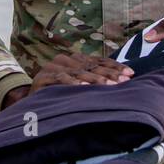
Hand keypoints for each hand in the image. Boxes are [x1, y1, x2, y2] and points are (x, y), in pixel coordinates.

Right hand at [1, 54, 133, 108]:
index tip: (130, 74)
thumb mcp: (81, 87)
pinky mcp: (43, 77)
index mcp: (76, 59)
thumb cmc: (61, 96)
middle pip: (91, 66)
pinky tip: (84, 88)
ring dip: (95, 79)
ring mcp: (53, 67)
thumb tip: (125, 82)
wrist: (32, 104)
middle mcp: (65, 59)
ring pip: (78, 72)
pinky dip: (72, 83)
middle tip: (123, 81)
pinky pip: (60, 79)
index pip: (99, 61)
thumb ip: (97, 81)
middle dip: (109, 74)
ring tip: (109, 85)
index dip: (115, 67)